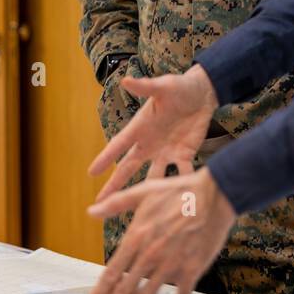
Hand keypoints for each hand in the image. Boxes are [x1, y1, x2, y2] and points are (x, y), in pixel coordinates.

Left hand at [84, 167, 235, 293]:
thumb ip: (115, 204)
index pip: (111, 274)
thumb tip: (90, 211)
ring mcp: (171, 265)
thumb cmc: (179, 191)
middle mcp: (150, 255)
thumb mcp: (143, 191)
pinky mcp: (192, 270)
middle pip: (123, 292)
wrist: (215, 195)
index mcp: (136, 237)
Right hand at [88, 64, 218, 199]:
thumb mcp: (163, 86)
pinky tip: (179, 202)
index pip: (119, 145)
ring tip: (139, 213)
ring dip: (147, 193)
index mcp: (140, 127)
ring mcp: (166, 152)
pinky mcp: (184, 154)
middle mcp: (149, 144)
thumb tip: (126, 79)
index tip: (90, 173)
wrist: (202, 93)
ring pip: (153, 176)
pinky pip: (181, 172)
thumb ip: (146, 87)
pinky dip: (181, 185)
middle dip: (116, 186)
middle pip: (129, 168)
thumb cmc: (178, 86)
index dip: (105, 158)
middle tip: (101, 204)